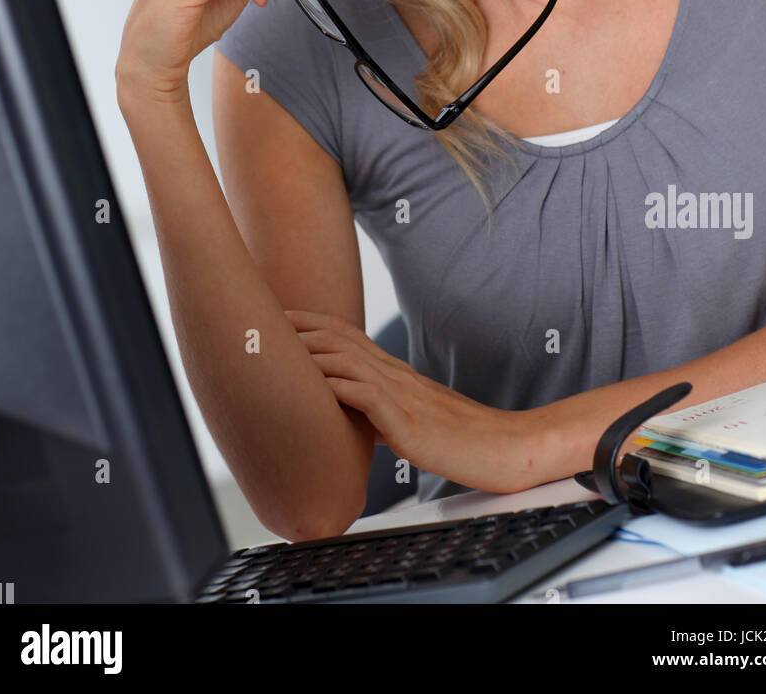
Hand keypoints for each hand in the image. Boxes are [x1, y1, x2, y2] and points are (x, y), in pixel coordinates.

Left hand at [284, 309, 530, 494]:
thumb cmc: (459, 439)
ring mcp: (402, 396)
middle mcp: (395, 375)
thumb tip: (347, 417)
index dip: (310, 323)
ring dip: (308, 352)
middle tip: (261, 321)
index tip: (276, 316)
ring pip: (347, 361)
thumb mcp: (409, 420)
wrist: (504, 448)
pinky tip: (314, 386)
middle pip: (339, 339)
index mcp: (394, 373)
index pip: (346, 335)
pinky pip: (367, 397)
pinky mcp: (408, 422)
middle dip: (298, 329)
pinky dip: (337, 387)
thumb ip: (378, 413)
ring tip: (274, 348)